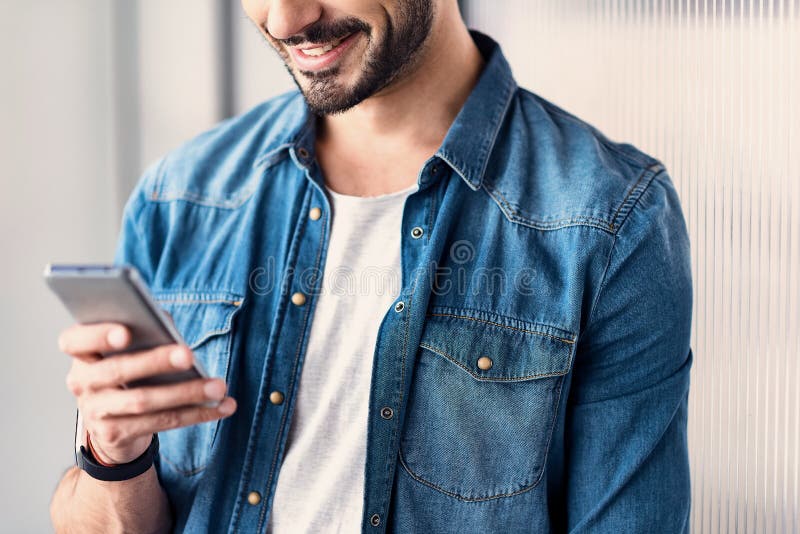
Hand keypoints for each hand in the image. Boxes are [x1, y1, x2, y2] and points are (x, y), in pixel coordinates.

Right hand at [59, 323, 236, 463]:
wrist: (113, 424)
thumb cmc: (129, 371)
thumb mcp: (129, 349)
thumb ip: (144, 331)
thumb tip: (166, 323)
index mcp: (82, 353)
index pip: (75, 340)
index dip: (98, 335)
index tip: (126, 333)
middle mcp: (82, 382)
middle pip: (117, 370)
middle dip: (156, 362)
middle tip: (188, 355)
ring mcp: (96, 411)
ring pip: (143, 401)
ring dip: (186, 393)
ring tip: (218, 386)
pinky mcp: (116, 434)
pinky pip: (161, 423)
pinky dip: (197, 414)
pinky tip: (222, 406)